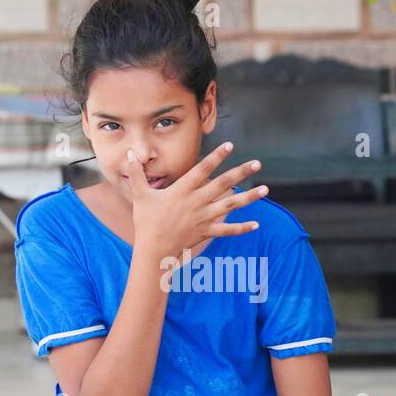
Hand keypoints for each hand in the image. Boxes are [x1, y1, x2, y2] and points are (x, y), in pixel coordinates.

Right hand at [125, 142, 269, 260]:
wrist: (154, 249)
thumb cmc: (146, 221)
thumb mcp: (140, 195)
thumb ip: (136, 173)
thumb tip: (129, 153)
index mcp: (182, 191)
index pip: (202, 169)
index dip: (216, 157)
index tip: (230, 145)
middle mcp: (197, 202)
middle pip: (223, 184)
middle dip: (241, 173)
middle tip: (257, 163)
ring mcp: (204, 218)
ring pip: (231, 206)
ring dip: (249, 197)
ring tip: (265, 189)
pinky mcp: (206, 232)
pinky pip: (227, 230)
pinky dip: (242, 228)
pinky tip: (256, 224)